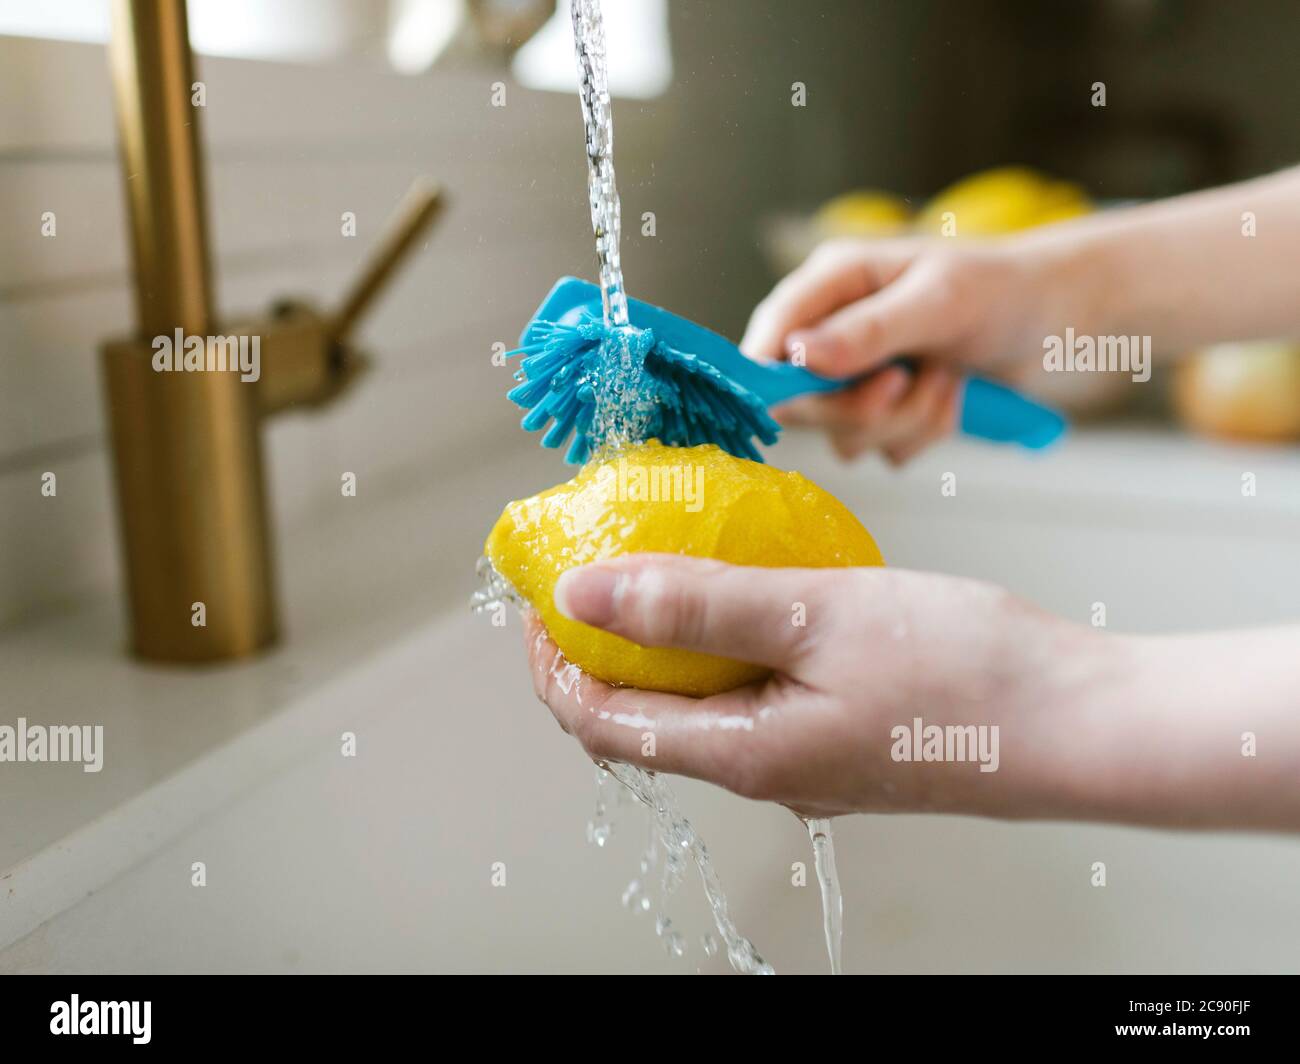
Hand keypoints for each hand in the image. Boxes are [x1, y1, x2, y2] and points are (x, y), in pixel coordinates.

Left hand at [524, 552, 1104, 818]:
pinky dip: (733, 642)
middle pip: (642, 717)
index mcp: (741, 755)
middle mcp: (765, 770)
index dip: (550, 659)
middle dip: (600, 649)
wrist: (1084, 720)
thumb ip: (695, 604)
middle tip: (597, 565)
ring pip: (703, 703)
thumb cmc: (964, 672)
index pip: (599, 722)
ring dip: (668, 642)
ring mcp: (808, 758)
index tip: (541, 591)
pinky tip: (757, 588)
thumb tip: (583, 591)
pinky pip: (760, 691)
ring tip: (670, 565)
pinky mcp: (847, 735)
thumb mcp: (815, 615)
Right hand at [740, 238, 1073, 462]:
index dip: (770, 376)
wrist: (1058, 319)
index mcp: (833, 283)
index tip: (791, 402)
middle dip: (862, 405)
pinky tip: (953, 394)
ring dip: (905, 419)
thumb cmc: (1002, 290)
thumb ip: (869, 331)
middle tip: (905, 381)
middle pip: (800, 400)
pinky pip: (883, 449)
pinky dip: (925, 433)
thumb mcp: (939, 301)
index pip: (772, 334)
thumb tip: (798, 356)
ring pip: (843, 435)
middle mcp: (834, 330)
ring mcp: (858, 375)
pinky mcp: (886, 410)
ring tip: (947, 378)